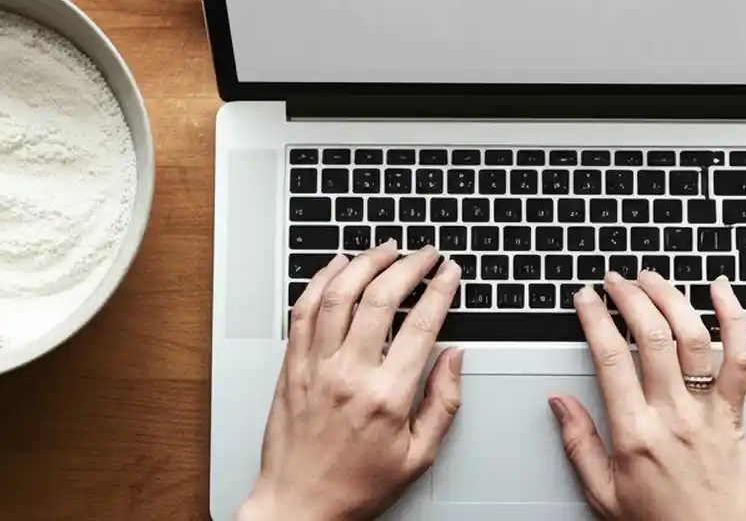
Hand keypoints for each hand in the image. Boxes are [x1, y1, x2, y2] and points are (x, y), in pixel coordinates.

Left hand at [238, 242, 463, 520]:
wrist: (298, 508)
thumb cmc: (356, 487)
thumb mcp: (418, 456)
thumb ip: (443, 403)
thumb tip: (456, 358)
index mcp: (387, 397)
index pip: (421, 325)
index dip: (440, 289)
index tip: (449, 272)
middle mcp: (349, 375)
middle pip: (380, 298)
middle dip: (408, 265)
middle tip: (424, 253)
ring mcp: (315, 368)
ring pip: (339, 294)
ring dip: (365, 263)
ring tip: (385, 249)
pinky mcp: (290, 368)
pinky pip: (303, 311)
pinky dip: (321, 281)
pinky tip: (337, 267)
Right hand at [550, 273, 745, 520]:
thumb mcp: (604, 493)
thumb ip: (578, 444)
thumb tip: (559, 403)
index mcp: (636, 433)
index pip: (610, 357)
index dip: (595, 318)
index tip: (585, 298)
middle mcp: (674, 415)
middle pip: (652, 336)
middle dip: (630, 297)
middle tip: (615, 280)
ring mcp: (708, 410)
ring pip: (693, 337)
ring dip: (671, 298)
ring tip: (653, 278)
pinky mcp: (736, 412)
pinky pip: (741, 358)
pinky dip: (734, 319)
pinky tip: (721, 292)